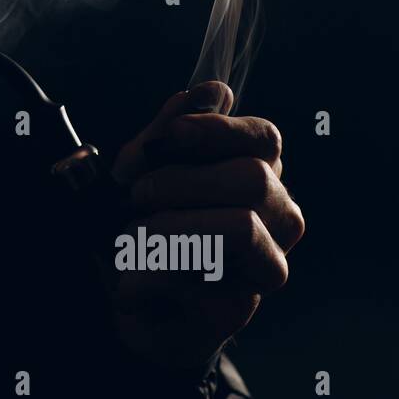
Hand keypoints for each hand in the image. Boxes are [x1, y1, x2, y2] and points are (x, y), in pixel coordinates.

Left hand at [100, 80, 304, 373]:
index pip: (264, 137)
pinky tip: (127, 277)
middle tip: (134, 195)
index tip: (166, 138)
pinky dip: (149, 269)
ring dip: (168, 226)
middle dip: (181, 181)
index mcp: (259, 174)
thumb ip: (172, 131)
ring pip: (238, 226)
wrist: (121, 300)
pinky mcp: (240, 307)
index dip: (215, 130)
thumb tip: (212, 91)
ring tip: (130, 237)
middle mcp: (277, 218)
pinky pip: (198, 275)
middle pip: (254, 178)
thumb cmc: (141, 225)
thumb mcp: (146, 168)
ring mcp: (265, 265)